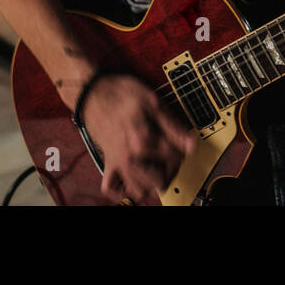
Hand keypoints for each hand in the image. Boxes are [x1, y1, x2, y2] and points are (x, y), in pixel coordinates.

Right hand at [79, 73, 197, 204]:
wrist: (94, 93)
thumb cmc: (120, 94)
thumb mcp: (153, 102)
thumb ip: (173, 125)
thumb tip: (191, 143)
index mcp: (144, 142)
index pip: (175, 158)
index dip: (184, 148)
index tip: (182, 141)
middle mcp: (131, 158)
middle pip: (162, 180)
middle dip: (170, 169)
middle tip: (171, 153)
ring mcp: (118, 163)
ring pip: (141, 191)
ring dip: (151, 183)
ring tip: (156, 166)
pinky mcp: (108, 164)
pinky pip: (112, 189)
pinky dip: (123, 189)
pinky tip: (133, 178)